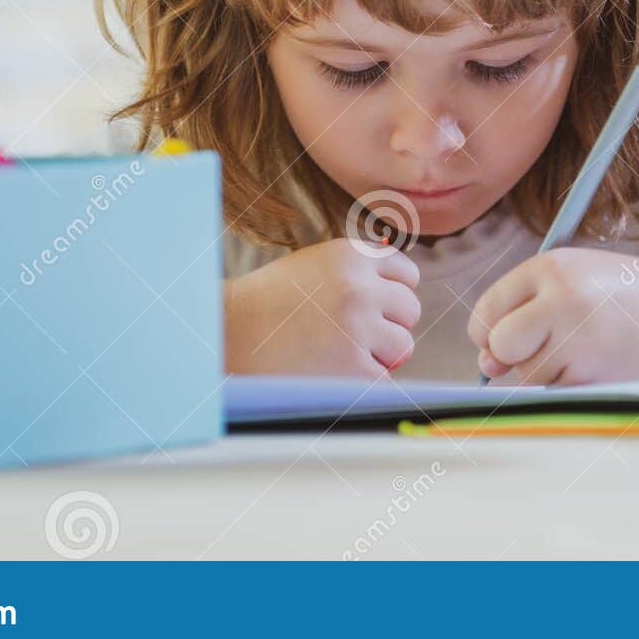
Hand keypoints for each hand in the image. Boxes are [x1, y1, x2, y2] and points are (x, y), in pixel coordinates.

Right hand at [224, 238, 419, 376]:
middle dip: (390, 325)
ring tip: (343, 354)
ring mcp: (358, 329)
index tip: (373, 307)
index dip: (391, 294)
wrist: (228, 336)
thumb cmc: (270, 301)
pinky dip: (366, 382)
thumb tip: (406, 280)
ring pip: (404, 346)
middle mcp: (360, 288)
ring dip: (382, 355)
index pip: (406, 274)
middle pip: (410, 310)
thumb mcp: (314, 265)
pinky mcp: (353, 369)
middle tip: (357, 334)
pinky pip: (385, 379)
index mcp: (351, 256)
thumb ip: (358, 270)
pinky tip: (336, 374)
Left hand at [467, 248, 638, 384]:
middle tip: (552, 348)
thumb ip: (529, 313)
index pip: (487, 308)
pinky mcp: (594, 375)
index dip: (492, 330)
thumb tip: (486, 365)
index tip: (514, 336)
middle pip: (497, 343)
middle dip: (513, 357)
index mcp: (554, 265)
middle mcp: (559, 296)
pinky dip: (572, 390)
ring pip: (526, 375)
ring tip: (594, 351)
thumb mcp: (584, 283)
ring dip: (550, 375)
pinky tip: (605, 368)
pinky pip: (555, 394)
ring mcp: (576, 338)